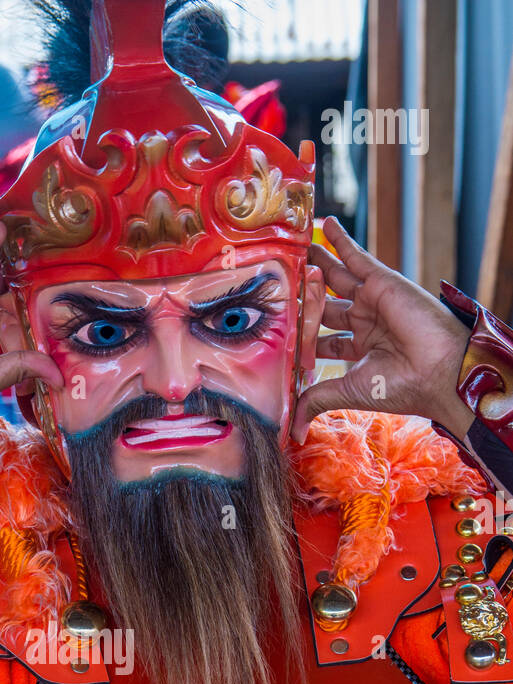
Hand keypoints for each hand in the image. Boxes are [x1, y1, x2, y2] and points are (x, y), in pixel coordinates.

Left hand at [291, 217, 474, 443]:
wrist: (436, 372)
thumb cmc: (399, 386)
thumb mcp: (349, 391)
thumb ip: (317, 399)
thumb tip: (293, 428)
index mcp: (360, 350)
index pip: (323, 338)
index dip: (301, 332)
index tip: (278, 326)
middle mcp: (366, 322)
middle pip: (326, 304)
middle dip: (305, 294)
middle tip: (282, 280)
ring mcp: (373, 300)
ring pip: (336, 277)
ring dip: (317, 262)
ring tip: (296, 247)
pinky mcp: (381, 280)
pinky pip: (357, 255)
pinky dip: (340, 240)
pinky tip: (323, 224)